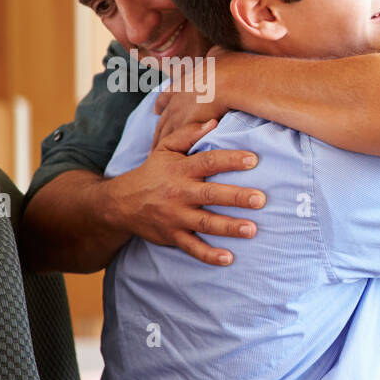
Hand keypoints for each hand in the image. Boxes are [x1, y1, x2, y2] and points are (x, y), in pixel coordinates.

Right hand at [111, 118, 266, 265]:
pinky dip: (209, 255)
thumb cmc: (151, 173)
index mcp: (180, 170)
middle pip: (211, 194)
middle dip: (236, 197)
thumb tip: (215, 120)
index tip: (254, 159)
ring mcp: (176, 217)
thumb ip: (188, 134)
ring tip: (252, 230)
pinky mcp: (172, 236)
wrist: (119, 203)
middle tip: (261, 199)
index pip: (208, 161)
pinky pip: (192, 248)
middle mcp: (179, 193)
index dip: (230, 160)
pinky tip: (228, 259)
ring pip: (205, 223)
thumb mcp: (164, 149)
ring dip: (229, 227)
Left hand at [150, 43, 232, 148]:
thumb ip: (216, 54)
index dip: (162, 103)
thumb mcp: (219, 54)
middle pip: (163, 118)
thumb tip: (218, 49)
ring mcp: (180, 113)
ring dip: (158, 142)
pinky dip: (167, 150)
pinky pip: (172, 141)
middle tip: (152, 138)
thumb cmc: (230, 66)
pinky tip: (166, 158)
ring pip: (164, 132)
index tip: (156, 109)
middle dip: (157, 128)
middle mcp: (179, 99)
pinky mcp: (186, 126)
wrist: (231, 78)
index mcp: (185, 83)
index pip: (168, 95)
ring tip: (154, 153)